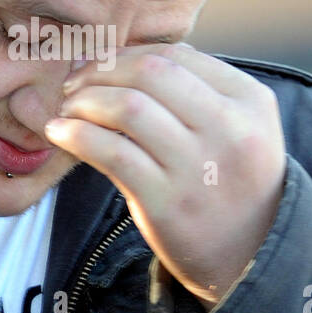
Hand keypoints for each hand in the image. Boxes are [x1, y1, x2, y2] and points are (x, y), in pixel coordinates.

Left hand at [44, 44, 286, 307]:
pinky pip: (111, 152)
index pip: (176, 55)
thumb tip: (130, 55)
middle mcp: (230, 129)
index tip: (97, 65)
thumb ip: (198, 89)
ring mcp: (199, 167)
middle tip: (74, 85)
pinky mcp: (167, 202)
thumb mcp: (239, 128)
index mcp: (249, 100)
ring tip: (67, 110)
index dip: (126, 55)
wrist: (251, 258)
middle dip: (102, 72)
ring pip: (128, 107)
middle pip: (151, 74)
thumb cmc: (230, 183)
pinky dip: (77, 135)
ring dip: (85, 101)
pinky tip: (60, 133)